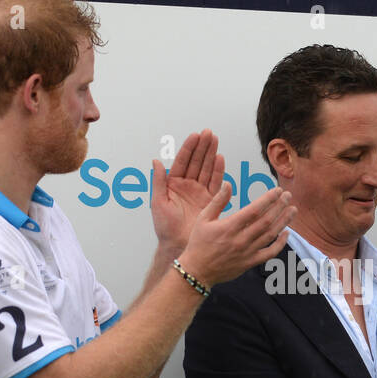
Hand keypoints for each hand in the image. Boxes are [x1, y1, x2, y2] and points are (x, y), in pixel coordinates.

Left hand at [151, 129, 225, 253]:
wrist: (178, 244)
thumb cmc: (165, 227)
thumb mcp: (158, 202)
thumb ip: (158, 181)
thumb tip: (156, 161)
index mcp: (174, 184)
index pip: (183, 161)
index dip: (189, 148)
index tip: (194, 136)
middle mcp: (188, 185)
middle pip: (197, 161)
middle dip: (202, 147)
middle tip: (208, 133)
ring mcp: (200, 192)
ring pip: (207, 168)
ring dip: (211, 154)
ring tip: (215, 140)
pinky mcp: (211, 200)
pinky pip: (215, 183)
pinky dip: (218, 171)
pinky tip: (220, 159)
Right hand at [178, 184, 295, 286]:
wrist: (197, 271)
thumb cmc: (198, 244)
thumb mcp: (203, 219)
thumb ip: (218, 201)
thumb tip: (228, 184)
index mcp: (229, 226)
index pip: (254, 210)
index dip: (268, 199)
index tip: (277, 190)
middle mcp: (241, 239)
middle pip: (266, 221)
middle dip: (279, 206)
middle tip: (288, 196)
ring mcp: (247, 252)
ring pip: (270, 235)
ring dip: (283, 221)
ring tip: (292, 210)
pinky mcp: (250, 263)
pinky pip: (270, 253)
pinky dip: (280, 244)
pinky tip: (286, 233)